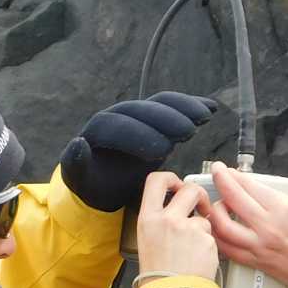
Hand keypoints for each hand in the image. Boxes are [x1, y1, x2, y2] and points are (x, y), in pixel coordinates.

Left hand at [59, 92, 219, 212]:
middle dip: (167, 118)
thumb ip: (77, 162)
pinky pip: (174, 106)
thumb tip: (79, 143)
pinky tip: (211, 108)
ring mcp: (139, 114)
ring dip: (184, 108)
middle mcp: (120, 116)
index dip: (141, 136)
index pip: (119, 126)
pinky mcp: (155, 118)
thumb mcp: (80, 178)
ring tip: (204, 117)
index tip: (162, 152)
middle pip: (144, 110)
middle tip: (189, 132)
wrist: (103, 180)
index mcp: (100, 129)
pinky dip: (193, 105)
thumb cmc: (93, 183)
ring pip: (161, 104)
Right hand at [136, 172, 218, 282]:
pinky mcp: (207, 240)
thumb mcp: (147, 240)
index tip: (177, 185)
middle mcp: (168, 219)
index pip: (156, 181)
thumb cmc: (158, 274)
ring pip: (204, 216)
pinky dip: (208, 245)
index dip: (171, 178)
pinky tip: (198, 258)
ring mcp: (189, 229)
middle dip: (199, 196)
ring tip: (192, 248)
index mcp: (148, 218)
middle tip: (199, 206)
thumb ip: (159, 219)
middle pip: (190, 189)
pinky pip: (212, 236)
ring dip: (203, 228)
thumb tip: (174, 206)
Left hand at [206, 163, 287, 287]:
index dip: (235, 175)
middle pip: (232, 200)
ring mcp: (260, 247)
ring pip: (223, 228)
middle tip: (217, 174)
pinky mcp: (258, 263)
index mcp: (283, 208)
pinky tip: (218, 231)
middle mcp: (267, 227)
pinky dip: (219, 239)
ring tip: (217, 206)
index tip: (228, 170)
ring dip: (215, 213)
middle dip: (221, 182)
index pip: (249, 187)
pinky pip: (229, 251)